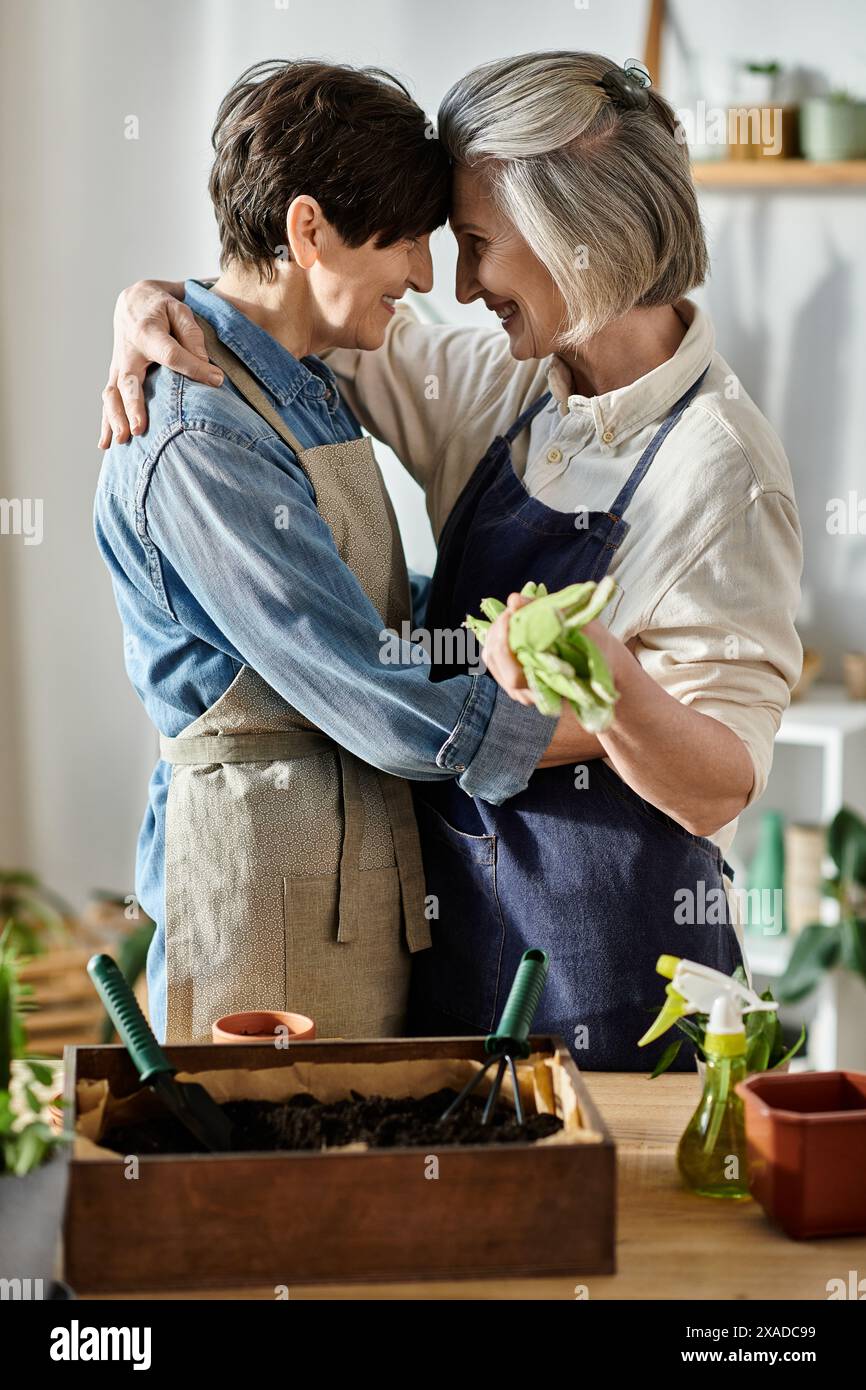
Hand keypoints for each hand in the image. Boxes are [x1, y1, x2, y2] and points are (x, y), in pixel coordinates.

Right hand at [98, 280, 222, 446]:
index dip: (193, 367)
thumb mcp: (180, 310)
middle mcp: (128, 352)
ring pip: (113, 395)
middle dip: (133, 406)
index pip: (170, 354)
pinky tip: (106, 444)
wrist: (134, 302)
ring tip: (123, 440)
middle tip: (140, 429)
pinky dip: (106, 422)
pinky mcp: (116, 377)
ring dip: (116, 419)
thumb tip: (205, 366)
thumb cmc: (162, 309)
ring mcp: (119, 367)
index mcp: (147, 332)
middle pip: (129, 382)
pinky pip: (108, 401)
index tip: (217, 380)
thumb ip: (192, 335)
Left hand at [482, 592, 630, 706]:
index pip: (513, 674)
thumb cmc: (598, 650)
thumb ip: (548, 614)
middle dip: (497, 632)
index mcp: (547, 689)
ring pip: (491, 660)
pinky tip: (509, 624)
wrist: (606, 666)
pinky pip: (495, 658)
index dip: (505, 641)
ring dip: (495, 633)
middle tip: (510, 610)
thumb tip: (514, 599)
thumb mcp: (582, 628)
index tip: (511, 614)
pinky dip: (498, 637)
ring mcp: (520, 689)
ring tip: (510, 615)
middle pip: (496, 664)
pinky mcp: (516, 679)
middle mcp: (529, 695)